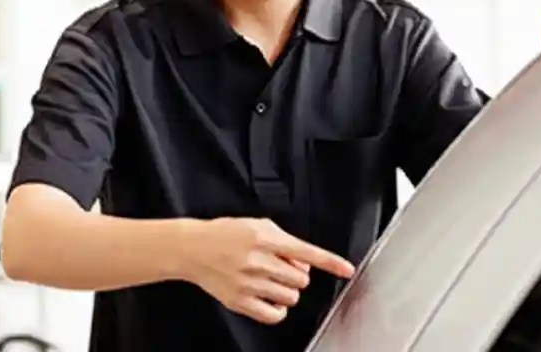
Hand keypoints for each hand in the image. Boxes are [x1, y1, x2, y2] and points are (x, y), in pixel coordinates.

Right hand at [180, 218, 354, 324]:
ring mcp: (249, 283)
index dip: (330, 262)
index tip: (347, 270)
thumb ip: (284, 241)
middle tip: (280, 267)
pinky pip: (273, 315)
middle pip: (301, 279)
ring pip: (291, 297)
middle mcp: (259, 261)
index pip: (307, 252)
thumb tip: (304, 263)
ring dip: (287, 291)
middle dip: (296, 274)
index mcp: (265, 238)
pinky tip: (271, 299)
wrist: (193, 249)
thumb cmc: (226, 234)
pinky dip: (278, 310)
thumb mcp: (257, 225)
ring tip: (272, 281)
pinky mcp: (240, 301)